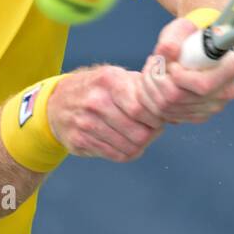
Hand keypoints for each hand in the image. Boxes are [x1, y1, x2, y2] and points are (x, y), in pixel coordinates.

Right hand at [46, 65, 164, 162]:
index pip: (141, 109)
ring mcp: (85, 123)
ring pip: (129, 147)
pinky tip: (124, 143)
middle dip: (150, 134)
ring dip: (139, 145)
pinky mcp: (80, 141)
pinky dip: (126, 153)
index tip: (158, 119)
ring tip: (137, 136)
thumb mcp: (117, 78)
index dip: (156, 119)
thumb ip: (145, 91)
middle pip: (138, 132)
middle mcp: (95, 102)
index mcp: (109, 81)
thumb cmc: (96, 89)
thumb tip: (177, 112)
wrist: (56, 103)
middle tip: (150, 130)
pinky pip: (115, 156)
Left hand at [137, 17, 233, 123]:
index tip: (172, 64)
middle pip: (179, 98)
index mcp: (231, 68)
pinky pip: (166, 115)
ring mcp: (212, 108)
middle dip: (156, 79)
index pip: (202, 85)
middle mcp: (225, 92)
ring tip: (151, 70)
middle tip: (153, 63)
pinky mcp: (197, 116)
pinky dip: (152, 99)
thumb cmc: (191, 38)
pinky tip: (153, 83)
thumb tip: (167, 49)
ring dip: (150, 88)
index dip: (179, 76)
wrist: (194, 52)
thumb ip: (173, 38)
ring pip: (168, 108)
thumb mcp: (182, 29)